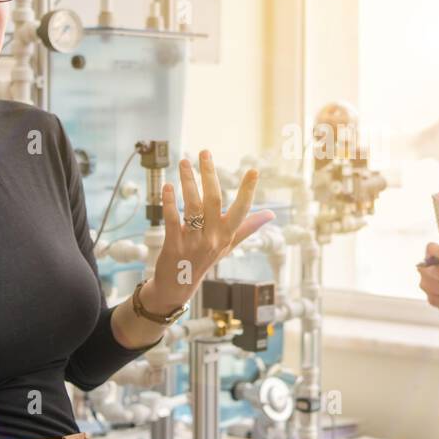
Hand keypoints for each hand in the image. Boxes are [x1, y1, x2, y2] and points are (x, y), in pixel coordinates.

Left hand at [141, 149, 275, 313]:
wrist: (177, 286)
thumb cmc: (205, 261)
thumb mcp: (229, 245)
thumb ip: (248, 228)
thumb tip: (271, 214)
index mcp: (227, 235)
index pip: (242, 210)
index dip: (248, 190)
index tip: (254, 171)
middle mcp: (213, 238)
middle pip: (213, 200)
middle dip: (209, 174)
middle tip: (205, 152)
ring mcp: (193, 241)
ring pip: (192, 206)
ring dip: (188, 182)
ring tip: (184, 163)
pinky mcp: (174, 244)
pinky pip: (172, 219)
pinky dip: (169, 201)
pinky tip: (167, 186)